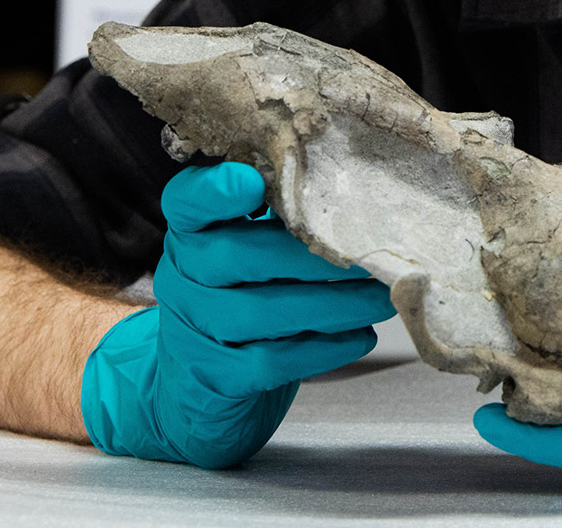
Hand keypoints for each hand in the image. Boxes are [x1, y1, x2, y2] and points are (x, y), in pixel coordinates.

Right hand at [80, 161, 394, 467]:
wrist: (201, 380)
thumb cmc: (244, 291)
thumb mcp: (250, 243)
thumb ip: (282, 213)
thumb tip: (353, 193)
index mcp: (191, 230)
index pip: (189, 200)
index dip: (217, 190)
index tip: (254, 182)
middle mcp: (181, 275)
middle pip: (234, 256)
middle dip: (310, 257)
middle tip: (369, 258)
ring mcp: (192, 329)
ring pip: (258, 312)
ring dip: (331, 305)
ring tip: (380, 299)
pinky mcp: (215, 376)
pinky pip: (269, 361)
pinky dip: (321, 349)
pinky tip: (359, 337)